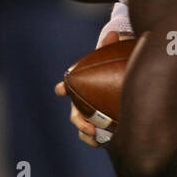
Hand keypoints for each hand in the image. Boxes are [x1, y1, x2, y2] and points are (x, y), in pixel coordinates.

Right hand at [54, 29, 131, 146]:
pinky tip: (108, 143)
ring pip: (83, 130)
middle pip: (75, 116)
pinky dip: (98, 141)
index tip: (61, 89)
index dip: (64, 88)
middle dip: (80, 122)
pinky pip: (94, 137)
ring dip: (87, 135)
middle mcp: (80, 105)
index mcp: (78, 89)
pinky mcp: (98, 128)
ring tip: (97, 138)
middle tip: (90, 127)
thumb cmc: (107, 71)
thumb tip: (114, 33)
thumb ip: (108, 47)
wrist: (115, 88)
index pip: (67, 88)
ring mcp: (87, 118)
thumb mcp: (108, 59)